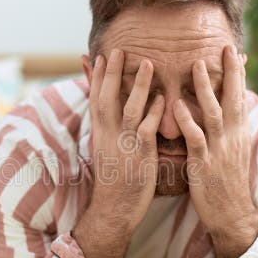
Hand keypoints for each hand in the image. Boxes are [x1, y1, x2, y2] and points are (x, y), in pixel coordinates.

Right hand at [73, 48, 164, 257]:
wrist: (114, 209)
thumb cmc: (114, 179)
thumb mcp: (105, 149)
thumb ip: (107, 127)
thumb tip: (103, 111)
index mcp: (100, 132)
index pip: (95, 99)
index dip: (97, 76)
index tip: (101, 54)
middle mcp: (109, 135)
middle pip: (107, 98)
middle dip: (111, 73)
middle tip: (118, 49)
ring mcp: (124, 144)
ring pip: (129, 109)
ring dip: (137, 86)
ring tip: (147, 63)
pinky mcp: (140, 155)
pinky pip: (147, 130)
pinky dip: (153, 113)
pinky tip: (161, 99)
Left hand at [174, 45, 257, 257]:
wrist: (231, 215)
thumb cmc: (226, 184)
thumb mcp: (231, 154)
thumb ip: (227, 131)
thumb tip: (225, 112)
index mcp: (239, 134)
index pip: (240, 97)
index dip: (238, 74)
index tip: (236, 51)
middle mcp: (233, 138)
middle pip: (233, 98)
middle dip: (230, 72)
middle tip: (226, 47)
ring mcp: (220, 150)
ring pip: (213, 113)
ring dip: (204, 89)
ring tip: (196, 65)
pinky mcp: (204, 164)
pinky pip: (195, 138)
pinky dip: (186, 120)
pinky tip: (175, 105)